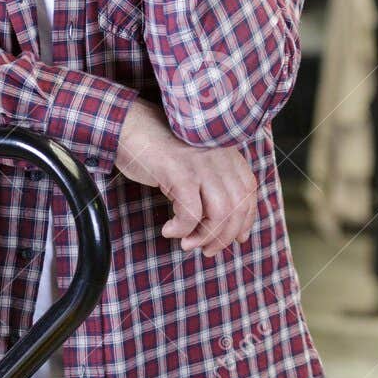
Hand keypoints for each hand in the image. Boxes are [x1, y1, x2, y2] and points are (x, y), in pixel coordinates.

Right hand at [115, 100, 256, 255]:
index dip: (246, 220)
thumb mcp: (194, 165)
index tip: (237, 239)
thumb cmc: (158, 150)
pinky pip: (190, 212)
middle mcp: (220, 157)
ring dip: (204, 237)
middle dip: (223, 237)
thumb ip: (211, 186)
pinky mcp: (180, 171)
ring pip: (219, 214)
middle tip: (206, 250)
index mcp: (227, 155)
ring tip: (187, 244)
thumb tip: (222, 227)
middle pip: (237, 208)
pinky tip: (169, 230)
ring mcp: (201, 164)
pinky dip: (181, 229)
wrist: (129, 126)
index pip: (248, 193)